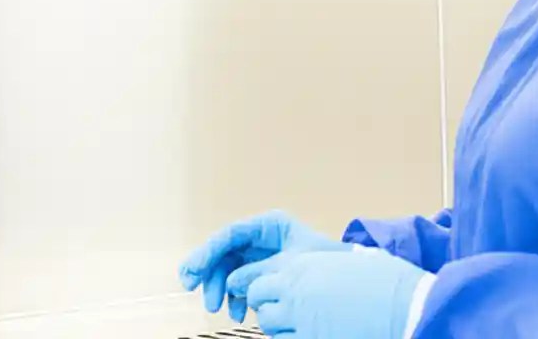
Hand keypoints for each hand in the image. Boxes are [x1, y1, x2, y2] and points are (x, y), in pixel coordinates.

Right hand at [179, 210, 348, 320]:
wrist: (345, 278)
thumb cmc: (325, 264)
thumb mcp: (293, 267)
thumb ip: (261, 273)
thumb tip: (233, 283)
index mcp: (269, 225)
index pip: (230, 234)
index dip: (207, 252)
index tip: (192, 273)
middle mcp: (259, 237)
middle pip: (223, 252)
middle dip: (210, 275)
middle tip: (201, 297)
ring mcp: (258, 254)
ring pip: (227, 269)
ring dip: (220, 290)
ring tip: (220, 311)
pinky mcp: (259, 272)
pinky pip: (237, 282)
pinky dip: (234, 299)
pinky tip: (237, 313)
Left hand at [227, 249, 425, 338]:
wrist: (405, 304)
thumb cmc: (387, 281)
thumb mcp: (347, 264)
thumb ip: (322, 271)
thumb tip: (318, 278)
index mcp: (303, 266)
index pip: (260, 281)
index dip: (268, 292)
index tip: (278, 298)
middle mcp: (295, 291)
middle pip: (258, 304)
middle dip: (268, 309)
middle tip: (286, 316)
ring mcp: (300, 320)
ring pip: (268, 327)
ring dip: (280, 328)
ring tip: (302, 327)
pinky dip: (293, 338)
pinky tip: (312, 334)